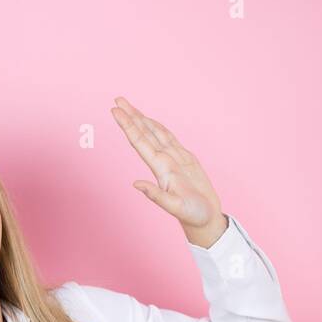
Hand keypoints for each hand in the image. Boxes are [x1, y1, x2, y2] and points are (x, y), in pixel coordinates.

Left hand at [111, 97, 226, 246]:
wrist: (205, 220)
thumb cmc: (192, 216)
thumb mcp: (174, 207)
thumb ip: (156, 195)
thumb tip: (135, 184)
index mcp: (160, 169)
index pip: (140, 142)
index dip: (128, 126)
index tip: (115, 111)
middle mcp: (164, 162)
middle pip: (144, 133)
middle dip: (131, 116)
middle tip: (117, 100)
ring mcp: (174, 160)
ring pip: (156, 134)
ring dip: (143, 120)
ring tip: (130, 106)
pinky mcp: (186, 160)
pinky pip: (170, 140)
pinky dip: (160, 129)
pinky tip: (153, 123)